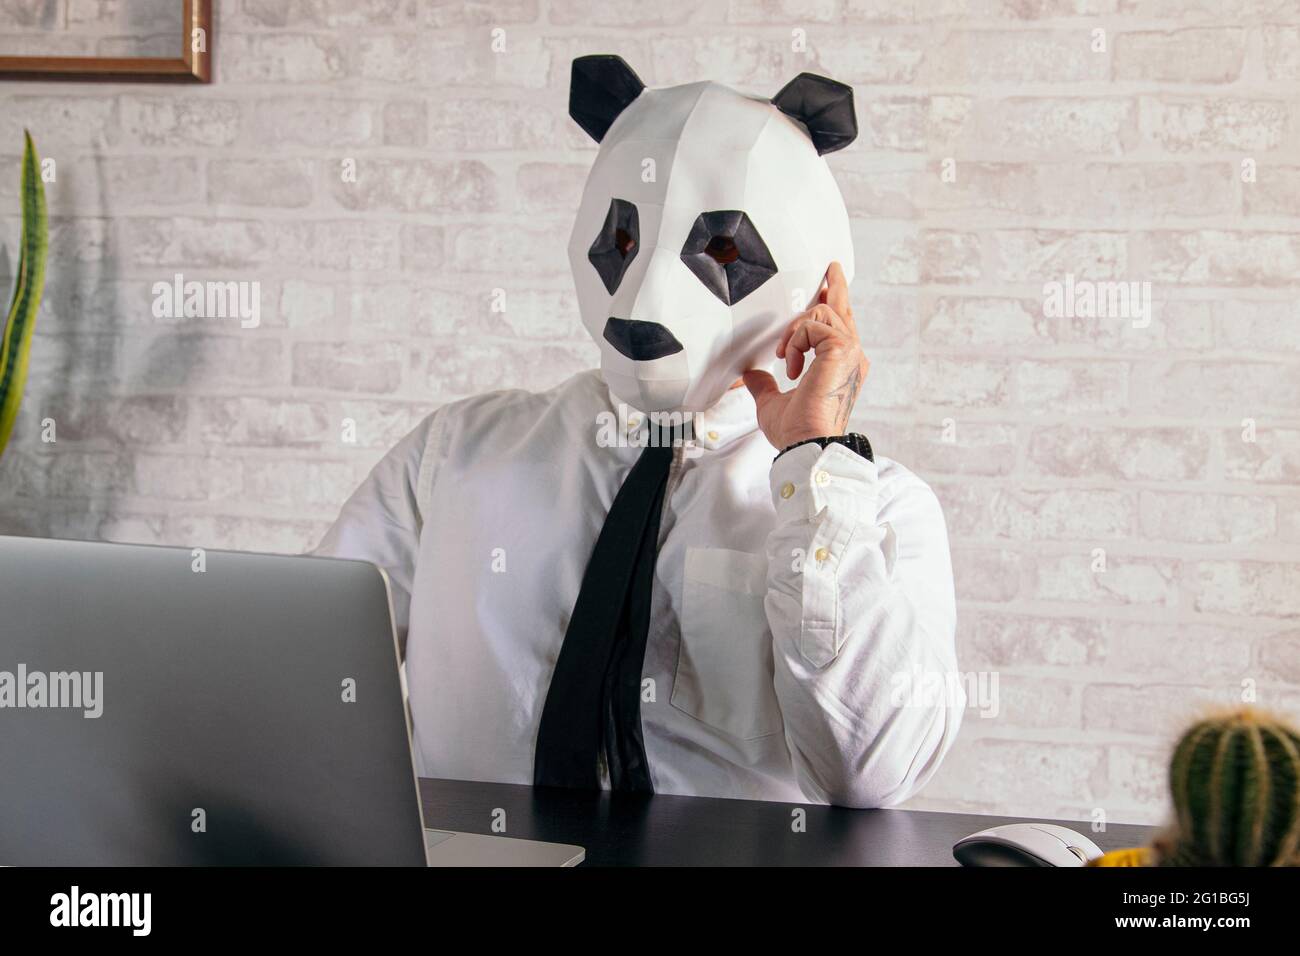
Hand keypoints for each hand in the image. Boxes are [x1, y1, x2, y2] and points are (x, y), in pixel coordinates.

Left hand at [742, 262, 868, 449]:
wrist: (807, 442)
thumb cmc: (797, 430)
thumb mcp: (773, 402)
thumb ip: (766, 384)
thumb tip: (753, 374)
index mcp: (841, 365)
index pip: (839, 327)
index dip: (831, 305)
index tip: (824, 289)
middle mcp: (851, 355)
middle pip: (843, 308)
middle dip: (835, 285)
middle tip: (830, 267)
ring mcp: (850, 351)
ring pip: (822, 312)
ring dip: (795, 330)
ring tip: (786, 357)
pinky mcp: (842, 348)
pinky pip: (813, 324)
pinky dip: (795, 341)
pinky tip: (792, 366)